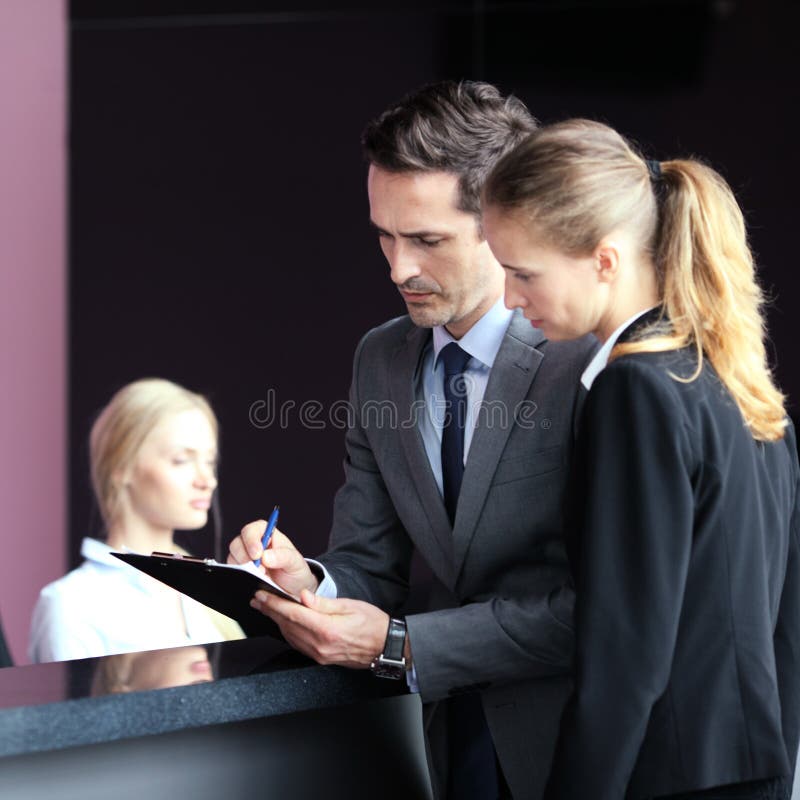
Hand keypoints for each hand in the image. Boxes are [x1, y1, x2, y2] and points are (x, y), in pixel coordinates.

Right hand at [228, 520, 318, 597]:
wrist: (293, 590)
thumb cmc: (294, 570)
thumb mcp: (295, 562)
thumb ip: (283, 556)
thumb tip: (265, 556)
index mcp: (268, 535)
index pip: (253, 529)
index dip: (252, 539)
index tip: (257, 554)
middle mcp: (253, 544)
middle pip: (238, 543)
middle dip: (245, 556)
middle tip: (258, 570)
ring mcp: (245, 558)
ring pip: (233, 558)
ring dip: (243, 568)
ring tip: (261, 577)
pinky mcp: (241, 572)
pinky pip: (233, 572)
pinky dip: (240, 577)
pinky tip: (253, 582)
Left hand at [251, 589, 389, 669]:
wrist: (384, 646)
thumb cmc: (372, 623)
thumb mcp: (350, 606)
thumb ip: (323, 603)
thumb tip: (303, 596)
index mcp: (327, 629)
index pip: (294, 614)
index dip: (275, 604)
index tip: (262, 595)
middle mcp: (320, 645)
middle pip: (287, 626)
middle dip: (270, 611)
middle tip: (257, 599)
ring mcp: (319, 654)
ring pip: (290, 636)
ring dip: (276, 621)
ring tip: (265, 608)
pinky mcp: (320, 658)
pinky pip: (298, 644)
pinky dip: (287, 631)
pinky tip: (282, 623)